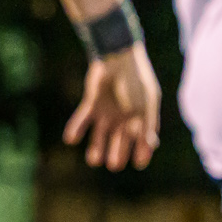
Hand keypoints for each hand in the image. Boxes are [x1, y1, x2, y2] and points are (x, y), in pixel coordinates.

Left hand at [64, 44, 160, 170]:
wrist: (116, 56)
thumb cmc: (135, 80)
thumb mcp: (145, 104)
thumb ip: (147, 124)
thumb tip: (151, 146)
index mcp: (141, 115)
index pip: (142, 138)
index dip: (142, 151)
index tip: (138, 163)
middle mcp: (124, 115)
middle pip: (120, 139)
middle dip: (117, 152)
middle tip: (114, 165)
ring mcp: (107, 109)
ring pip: (100, 133)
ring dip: (96, 146)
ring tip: (93, 160)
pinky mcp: (91, 102)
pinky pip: (82, 118)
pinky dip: (76, 128)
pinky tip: (70, 139)